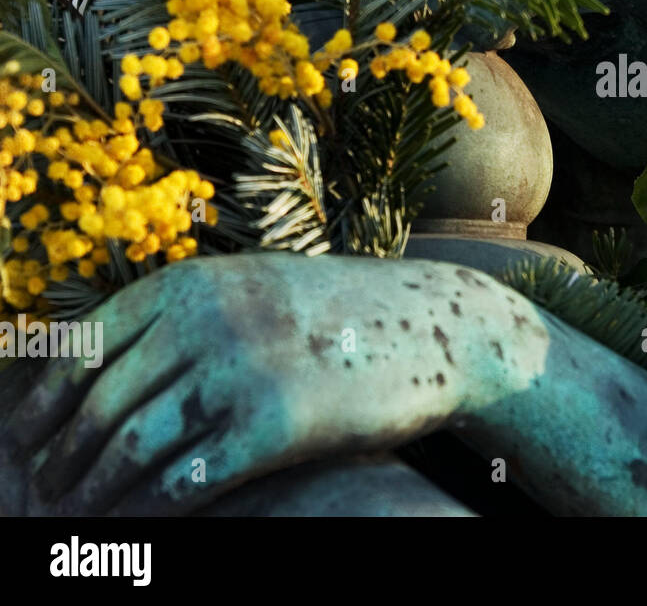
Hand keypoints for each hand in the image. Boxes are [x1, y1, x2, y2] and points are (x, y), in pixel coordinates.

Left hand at [0, 253, 524, 514]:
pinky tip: (144, 526)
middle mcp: (208, 320)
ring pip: (132, 446)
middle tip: (48, 490)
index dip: (43, 399)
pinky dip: (154, 510)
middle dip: (62, 455)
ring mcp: (241, 370)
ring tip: (80, 516)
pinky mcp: (276, 424)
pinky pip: (188, 480)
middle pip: (99, 402)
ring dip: (95, 490)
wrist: (441, 328)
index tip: (27, 436)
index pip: (84, 344)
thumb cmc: (344, 315)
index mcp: (195, 283)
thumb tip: (100, 361)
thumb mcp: (257, 290)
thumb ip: (188, 312)